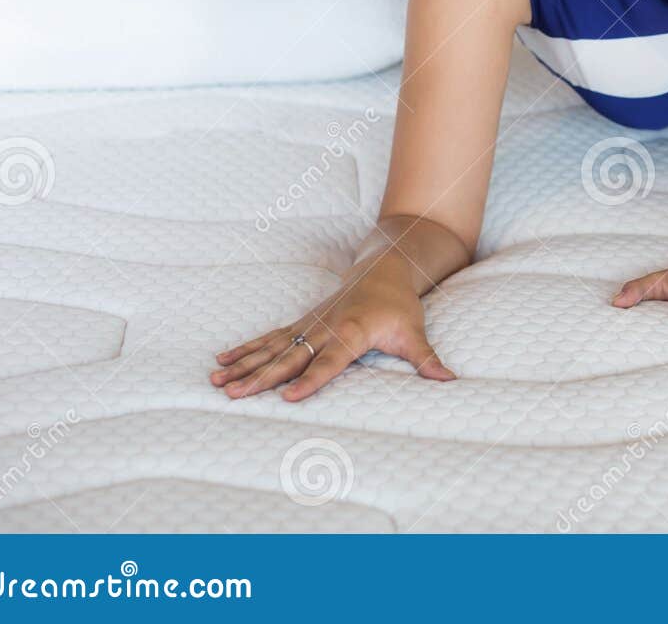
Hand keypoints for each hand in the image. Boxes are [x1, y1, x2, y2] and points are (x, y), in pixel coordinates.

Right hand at [209, 255, 455, 401]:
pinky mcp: (299, 324)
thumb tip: (449, 381)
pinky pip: (268, 338)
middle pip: (290, 357)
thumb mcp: (414, 332)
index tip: (289, 397)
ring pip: (272, 347)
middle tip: (234, 394)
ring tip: (218, 381)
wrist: (384, 270)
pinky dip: (245, 349)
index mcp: (352, 332)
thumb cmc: (399, 306)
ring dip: (244, 364)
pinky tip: (222, 361)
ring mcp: (308, 325)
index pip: (330, 362)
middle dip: (261, 377)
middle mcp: (324, 328)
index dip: (311, 380)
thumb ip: (427, 360)